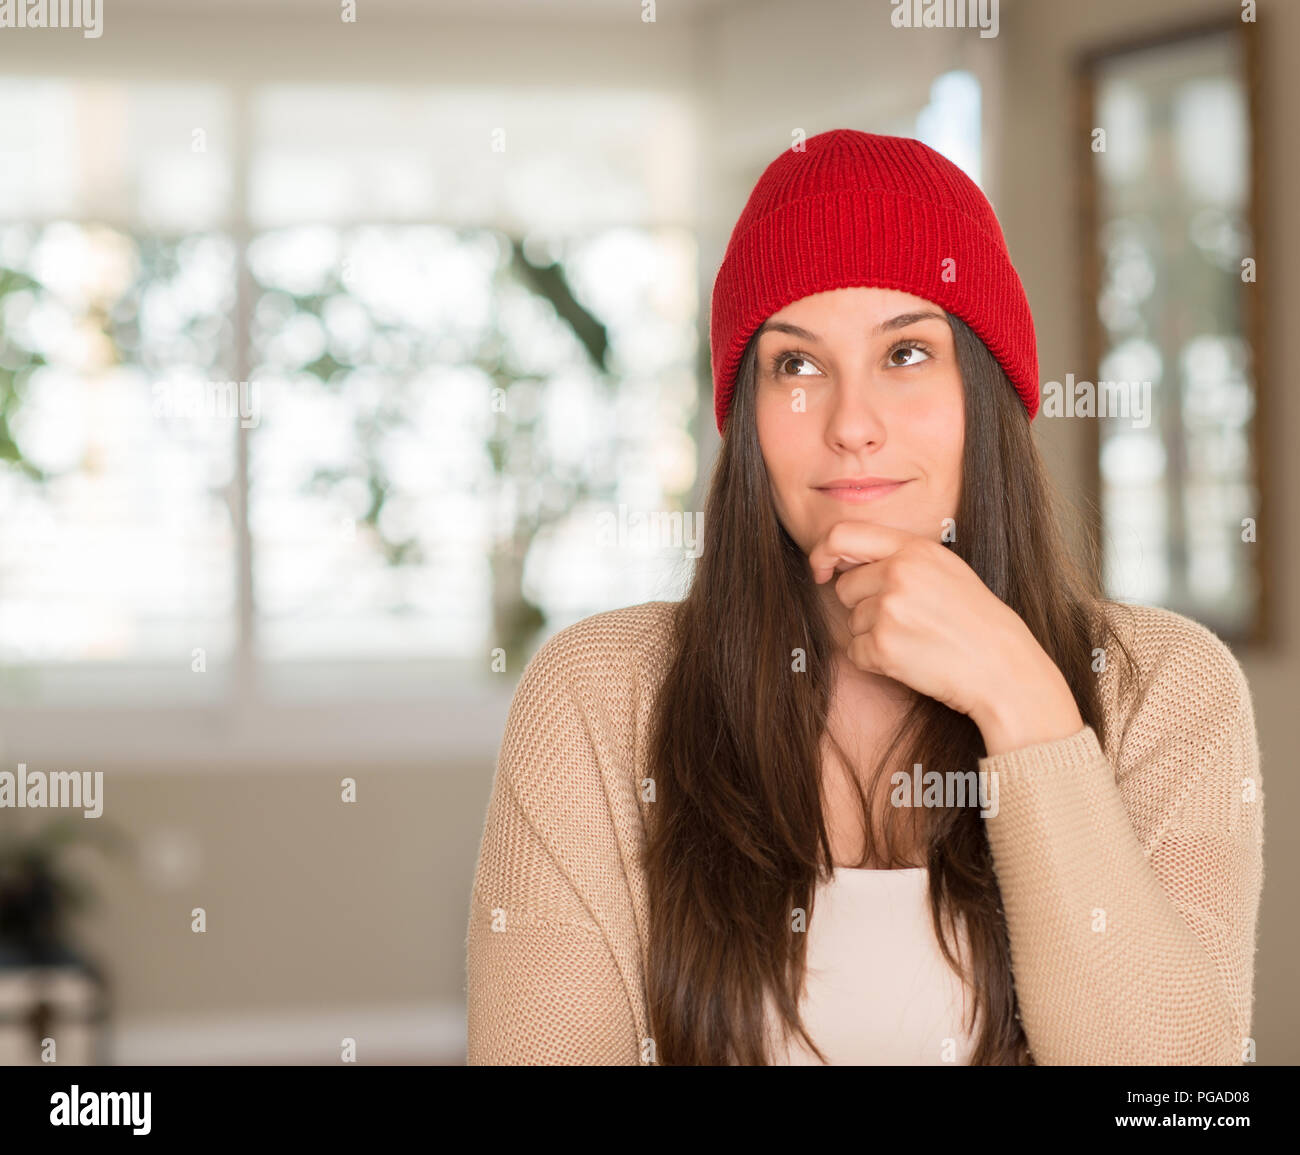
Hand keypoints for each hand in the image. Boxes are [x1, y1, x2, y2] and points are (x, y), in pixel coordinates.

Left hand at [808, 521, 1083, 751]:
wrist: (1002, 668)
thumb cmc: (974, 621)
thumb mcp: (944, 569)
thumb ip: (898, 557)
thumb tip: (842, 558)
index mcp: (914, 549)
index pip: (842, 534)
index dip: (823, 552)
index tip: (821, 570)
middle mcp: (898, 573)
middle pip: (844, 587)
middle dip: (863, 604)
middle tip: (904, 620)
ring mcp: (889, 609)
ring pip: (852, 621)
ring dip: (873, 634)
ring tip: (916, 639)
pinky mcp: (882, 646)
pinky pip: (854, 652)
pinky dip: (874, 660)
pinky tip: (910, 659)